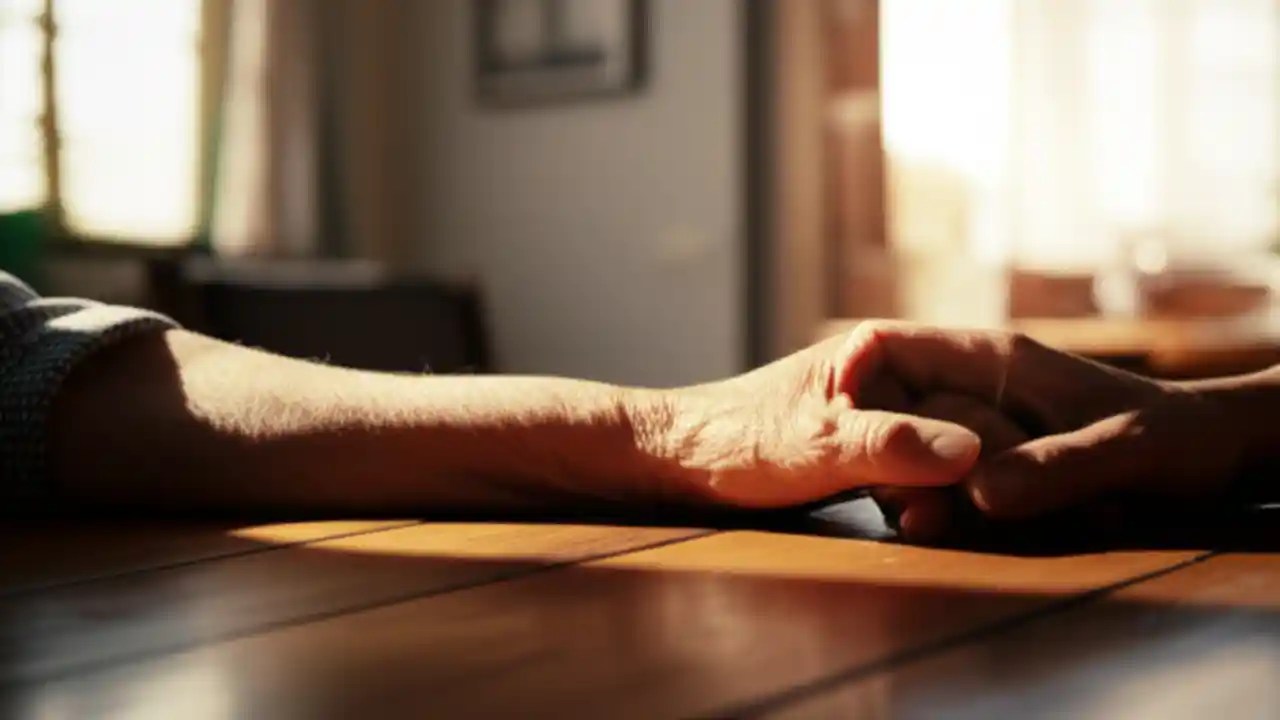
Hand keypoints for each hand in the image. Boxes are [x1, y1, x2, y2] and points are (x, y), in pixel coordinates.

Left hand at [646, 330, 980, 507]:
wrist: (676, 462)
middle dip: (973, 475)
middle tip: (947, 514)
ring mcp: (890, 418)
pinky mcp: (876, 459)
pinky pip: (926, 483)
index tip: (1003, 488)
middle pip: (978, 425)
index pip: (984, 387)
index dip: (1000, 438)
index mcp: (888, 350)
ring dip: (952, 498)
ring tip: (922, 524)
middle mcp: (898, 377)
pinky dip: (928, 507)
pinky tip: (915, 529)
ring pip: (955, 460)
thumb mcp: (812, 446)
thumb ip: (889, 446)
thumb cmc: (733, 441)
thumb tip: (973, 454)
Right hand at [843, 322, 1262, 539]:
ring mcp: (983, 426)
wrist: (1219, 452)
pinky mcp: (996, 466)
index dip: (851, 377)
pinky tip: (946, 529)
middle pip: (896, 407)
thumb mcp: (1127, 450)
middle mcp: (980, 388)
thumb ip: (1054, 467)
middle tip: (897, 501)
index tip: (836, 425)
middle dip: (884, 453)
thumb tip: (982, 492)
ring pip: (915, 451)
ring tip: (922, 524)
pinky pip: (946, 483)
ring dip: (912, 488)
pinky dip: (941, 507)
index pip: (890, 345)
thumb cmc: (1180, 438)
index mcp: (995, 360)